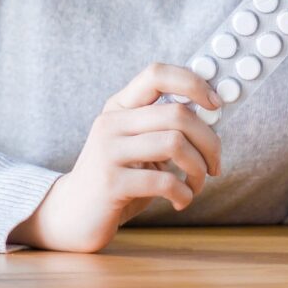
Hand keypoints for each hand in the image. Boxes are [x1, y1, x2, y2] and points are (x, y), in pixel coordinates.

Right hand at [10, 63, 223, 252]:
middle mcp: (111, 123)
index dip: (192, 83)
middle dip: (209, 141)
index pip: (156, 74)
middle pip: (177, 113)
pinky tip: (181, 200)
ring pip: (175, 143)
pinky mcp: (111, 183)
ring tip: (195, 185)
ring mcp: (108, 151)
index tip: (215, 104)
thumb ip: (162, 127)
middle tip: (215, 164)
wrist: (72, 214)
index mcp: (120, 107)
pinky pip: (163, 181)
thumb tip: (211, 116)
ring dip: (198, 169)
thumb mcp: (136, 145)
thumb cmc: (117, 178)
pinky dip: (183, 193)